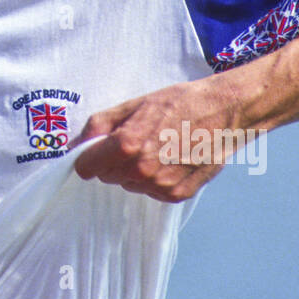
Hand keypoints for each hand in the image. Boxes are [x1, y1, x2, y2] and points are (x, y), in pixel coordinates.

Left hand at [73, 76, 245, 203]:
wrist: (223, 113)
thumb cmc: (179, 103)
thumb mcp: (133, 105)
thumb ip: (98, 125)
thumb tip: (75, 145)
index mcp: (126, 146)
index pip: (85, 168)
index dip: (89, 157)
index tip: (96, 151)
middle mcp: (142, 171)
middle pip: (108, 176)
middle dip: (114, 161)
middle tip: (137, 139)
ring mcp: (160, 186)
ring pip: (129, 184)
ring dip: (135, 171)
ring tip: (158, 147)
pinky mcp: (176, 195)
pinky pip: (151, 192)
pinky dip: (155, 179)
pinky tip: (171, 159)